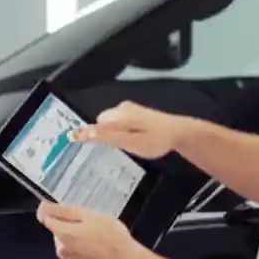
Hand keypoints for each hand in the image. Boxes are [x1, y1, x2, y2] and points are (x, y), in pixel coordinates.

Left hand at [37, 201, 141, 258]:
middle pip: (57, 231)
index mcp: (63, 234)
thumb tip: (43, 208)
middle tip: (90, 224)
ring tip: (95, 237)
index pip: (46, 218)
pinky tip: (96, 250)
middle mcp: (61, 250)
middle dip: (69, 226)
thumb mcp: (90, 215)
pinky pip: (73, 255)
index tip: (69, 210)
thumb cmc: (111, 235)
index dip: (55, 211)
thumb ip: (64, 211)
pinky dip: (80, 251)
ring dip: (74, 238)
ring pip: (65, 243)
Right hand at [70, 100, 187, 159]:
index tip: (78, 144)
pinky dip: (121, 131)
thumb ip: (106, 137)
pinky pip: (119, 122)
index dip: (87, 135)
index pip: (94, 125)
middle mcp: (121, 108)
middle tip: (114, 150)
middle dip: (104, 135)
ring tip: (124, 146)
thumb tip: (82, 132)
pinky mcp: (135, 112)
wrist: (180, 132)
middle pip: (101, 123)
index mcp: (118, 114)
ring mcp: (129, 109)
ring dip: (113, 133)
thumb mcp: (130, 142)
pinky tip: (131, 140)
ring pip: (110, 123)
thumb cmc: (156, 140)